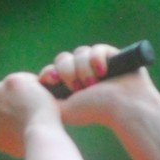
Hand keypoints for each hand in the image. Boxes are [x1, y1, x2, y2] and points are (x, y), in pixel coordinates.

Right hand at [0, 72, 60, 157]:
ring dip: (20, 94)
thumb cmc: (27, 144)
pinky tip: (43, 98)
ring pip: (9, 87)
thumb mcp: (4, 140)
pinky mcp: (13, 81)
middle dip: (5, 101)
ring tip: (35, 110)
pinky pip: (25, 81)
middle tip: (22, 112)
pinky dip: (35, 87)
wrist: (41, 135)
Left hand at [40, 44, 159, 127]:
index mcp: (69, 84)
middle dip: (68, 71)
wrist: (123, 106)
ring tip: (93, 83)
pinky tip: (102, 71)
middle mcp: (82, 72)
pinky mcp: (111, 55)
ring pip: (78, 53)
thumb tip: (36, 87)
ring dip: (83, 68)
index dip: (50, 73)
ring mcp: (96, 63)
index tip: (52, 79)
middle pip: (63, 59)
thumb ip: (48, 100)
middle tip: (78, 87)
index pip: (53, 70)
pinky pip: (96, 48)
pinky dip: (96, 58)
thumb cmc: (95, 112)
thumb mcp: (65, 109)